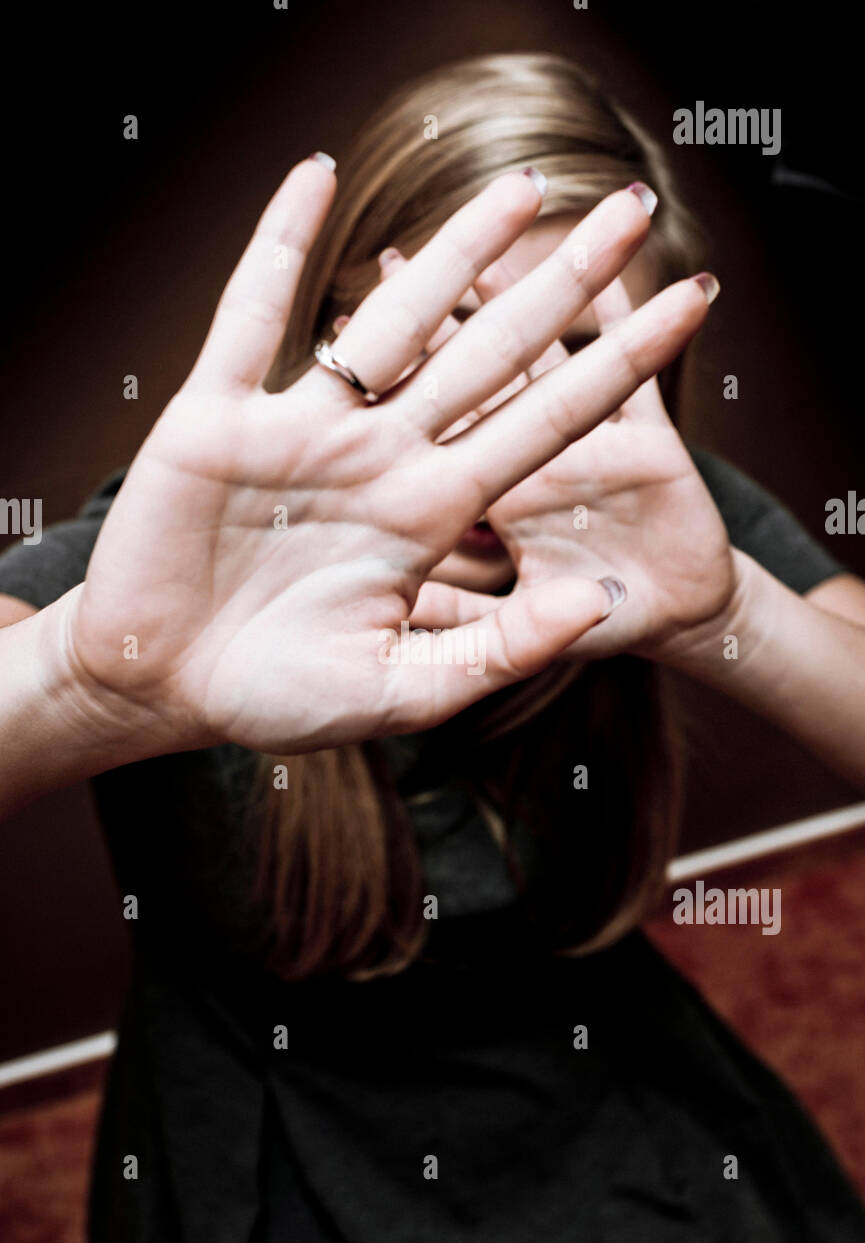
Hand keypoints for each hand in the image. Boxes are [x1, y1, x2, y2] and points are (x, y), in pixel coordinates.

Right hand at [64, 158, 710, 755]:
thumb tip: (601, 600)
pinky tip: (313, 176)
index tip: (688, 311)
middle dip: (562, 284)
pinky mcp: (218, 416)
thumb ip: (502, 647)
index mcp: (428, 514)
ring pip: (389, 323)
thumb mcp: (402, 691)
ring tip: (520, 184)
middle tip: (632, 210)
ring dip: (450, 252)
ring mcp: (302, 431)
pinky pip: (249, 316)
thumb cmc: (276, 698)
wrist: (162, 685)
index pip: (544, 424)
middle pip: (490, 353)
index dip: (618, 368)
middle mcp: (379, 458)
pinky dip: (276, 246)